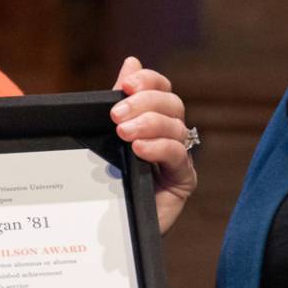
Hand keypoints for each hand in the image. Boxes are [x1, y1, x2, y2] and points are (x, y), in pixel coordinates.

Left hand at [111, 56, 196, 232]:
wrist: (107, 227)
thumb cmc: (107, 180)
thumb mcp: (105, 135)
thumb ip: (118, 100)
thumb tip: (131, 60)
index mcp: (151, 118)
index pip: (161, 88)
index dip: (149, 80)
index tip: (127, 83)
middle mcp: (168, 134)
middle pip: (172, 104)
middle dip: (145, 102)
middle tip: (117, 114)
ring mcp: (177, 157)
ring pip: (176, 127)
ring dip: (150, 124)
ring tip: (124, 132)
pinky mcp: (182, 180)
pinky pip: (179, 156)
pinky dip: (160, 148)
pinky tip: (140, 149)